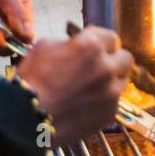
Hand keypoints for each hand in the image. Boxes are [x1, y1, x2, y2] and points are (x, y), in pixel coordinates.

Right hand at [17, 28, 131, 144]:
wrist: (28, 118)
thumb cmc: (32, 81)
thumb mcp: (44, 47)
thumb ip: (69, 43)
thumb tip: (76, 46)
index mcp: (91, 46)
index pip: (111, 37)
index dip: (101, 42)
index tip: (95, 47)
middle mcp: (106, 67)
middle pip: (125, 58)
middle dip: (114, 59)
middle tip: (99, 65)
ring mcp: (111, 92)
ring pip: (122, 81)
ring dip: (111, 80)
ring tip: (92, 86)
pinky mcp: (109, 114)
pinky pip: (114, 102)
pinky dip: (103, 101)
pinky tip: (86, 103)